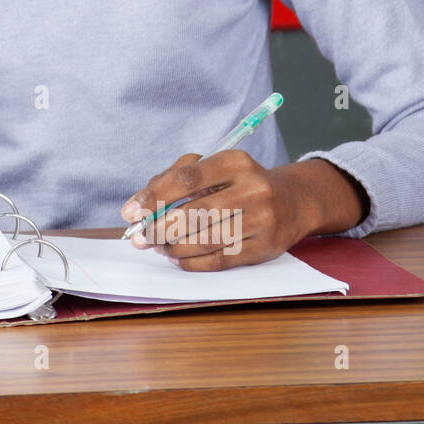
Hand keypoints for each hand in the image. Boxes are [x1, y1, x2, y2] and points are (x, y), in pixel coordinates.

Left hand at [120, 150, 327, 270]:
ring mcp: (262, 219)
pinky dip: (191, 262)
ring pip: (204, 240)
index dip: (154, 196)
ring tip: (159, 246)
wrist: (292, 202)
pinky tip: (178, 257)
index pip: (187, 178)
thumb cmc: (239, 184)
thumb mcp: (213, 168)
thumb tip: (140, 207)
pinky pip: (219, 260)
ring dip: (173, 247)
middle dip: (159, 228)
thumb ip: (174, 178)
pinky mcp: (264, 247)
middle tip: (140, 237)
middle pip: (193, 213)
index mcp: (235, 162)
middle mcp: (252, 188)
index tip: (130, 212)